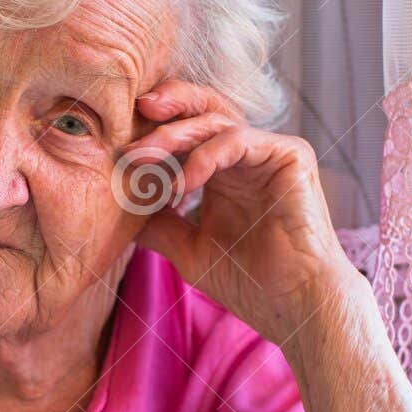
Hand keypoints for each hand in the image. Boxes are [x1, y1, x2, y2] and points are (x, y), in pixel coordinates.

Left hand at [123, 80, 359, 345]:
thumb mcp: (188, 250)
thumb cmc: (250, 283)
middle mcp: (247, 156)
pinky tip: (183, 183)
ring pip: (216, 120)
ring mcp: (270, 152)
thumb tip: (118, 208)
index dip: (155, 131)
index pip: (188, 131)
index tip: (119, 146)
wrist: (293, 305)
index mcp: (224, 172)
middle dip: (167, 106)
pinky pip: (239, 139)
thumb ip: (159, 225)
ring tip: (141, 157)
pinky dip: (205, 156)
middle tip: (134, 112)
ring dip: (174, 135)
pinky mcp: (291, 155)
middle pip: (204, 109)